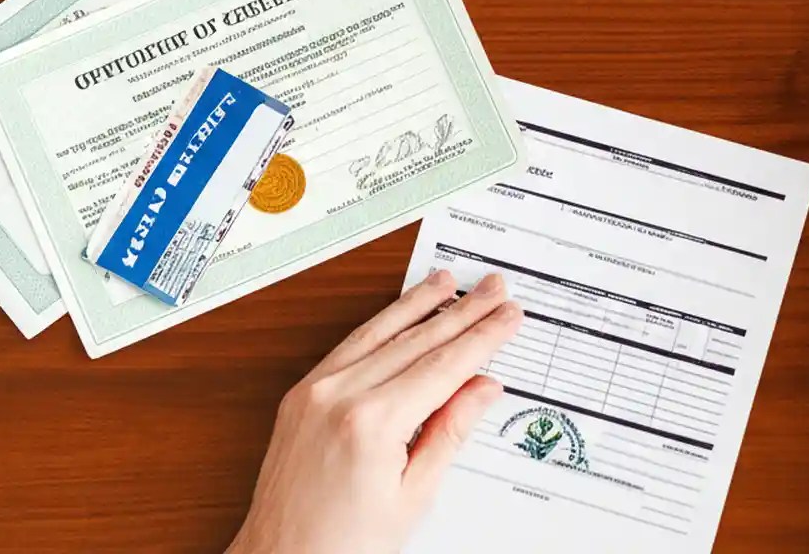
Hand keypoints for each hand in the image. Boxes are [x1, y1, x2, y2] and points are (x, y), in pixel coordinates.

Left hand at [227, 271, 521, 553]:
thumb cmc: (341, 546)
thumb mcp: (413, 496)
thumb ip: (449, 432)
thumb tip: (481, 388)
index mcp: (371, 423)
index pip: (444, 365)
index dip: (482, 337)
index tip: (507, 315)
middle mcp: (337, 396)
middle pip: (416, 340)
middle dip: (461, 312)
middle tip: (492, 288)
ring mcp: (314, 391)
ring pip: (378, 332)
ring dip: (418, 304)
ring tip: (448, 282)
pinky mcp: (300, 395)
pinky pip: (348, 346)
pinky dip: (380, 323)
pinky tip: (399, 312)